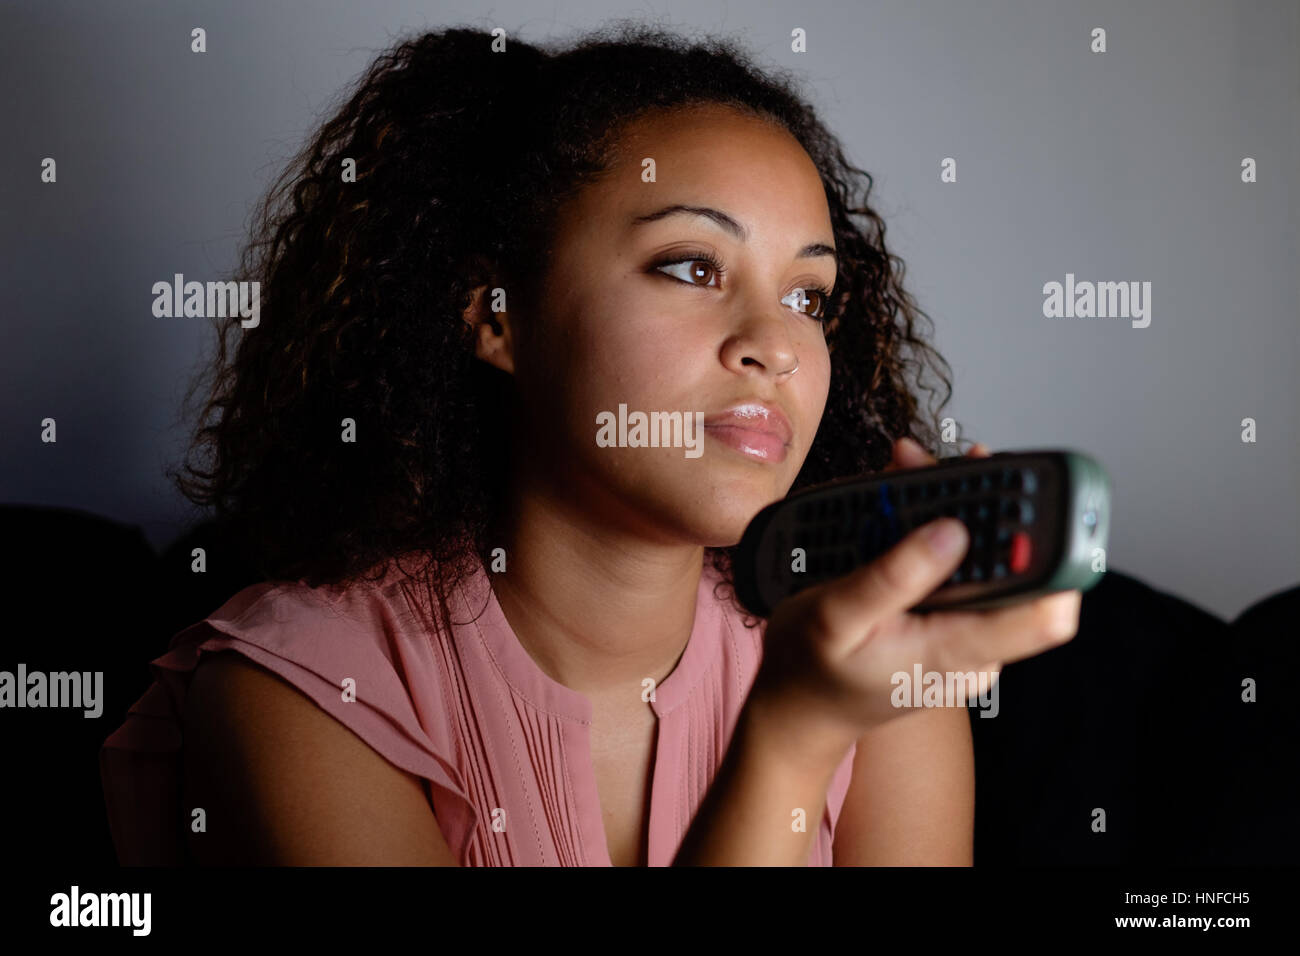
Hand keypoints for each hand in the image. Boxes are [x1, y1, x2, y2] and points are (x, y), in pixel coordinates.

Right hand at [748, 436, 1082, 769]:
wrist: (799, 710)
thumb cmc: (809, 669)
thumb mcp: (835, 616)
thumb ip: (895, 576)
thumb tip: (953, 533)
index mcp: (956, 654)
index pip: (1047, 614)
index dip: (1056, 554)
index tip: (1032, 499)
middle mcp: (975, 653)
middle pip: (1019, 574)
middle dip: (991, 510)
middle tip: (950, 466)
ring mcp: (965, 645)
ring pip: (991, 569)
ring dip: (962, 517)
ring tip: (918, 475)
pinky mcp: (951, 633)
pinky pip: (965, 579)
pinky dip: (942, 540)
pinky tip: (910, 513)